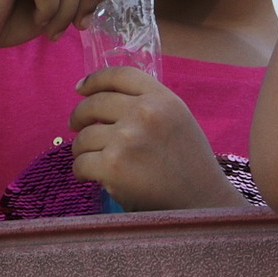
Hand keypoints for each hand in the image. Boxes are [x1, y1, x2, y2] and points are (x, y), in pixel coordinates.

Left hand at [68, 66, 244, 209]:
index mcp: (162, 99)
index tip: (80, 87)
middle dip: (79, 116)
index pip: (119, 75)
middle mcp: (144, 113)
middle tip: (76, 126)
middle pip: (93, 104)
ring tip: (90, 158)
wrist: (201, 201)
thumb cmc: (190, 164)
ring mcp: (126, 138)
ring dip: (81, 149)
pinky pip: (81, 162)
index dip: (94, 80)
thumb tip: (100, 101)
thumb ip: (148, 105)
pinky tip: (89, 175)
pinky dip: (81, 171)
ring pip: (83, 137)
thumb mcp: (177, 119)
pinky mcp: (113, 165)